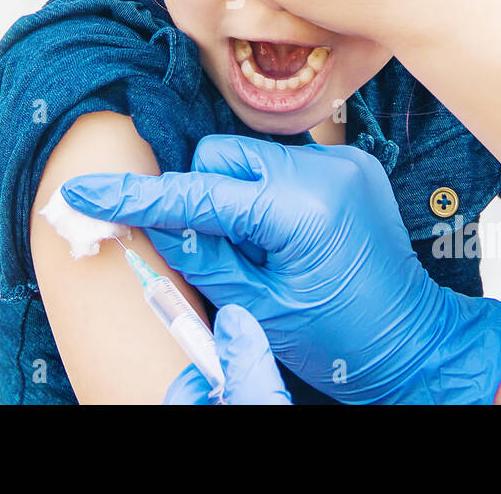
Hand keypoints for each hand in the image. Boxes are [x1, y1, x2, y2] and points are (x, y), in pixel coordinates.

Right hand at [63, 135, 500, 403]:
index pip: (198, 193)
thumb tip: (156, 218)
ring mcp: (342, 161)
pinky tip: (288, 236)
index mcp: (300, 210)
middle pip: (220, 157)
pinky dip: (268, 194)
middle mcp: (324, 170)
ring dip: (236, 196)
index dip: (137, 197)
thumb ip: (202, 255)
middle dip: (202, 197)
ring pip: (248, 158)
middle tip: (220, 252)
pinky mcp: (351, 164)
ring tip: (264, 250)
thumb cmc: (339, 340)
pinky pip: (283, 164)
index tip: (86, 194)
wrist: (413, 343)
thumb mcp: (258, 307)